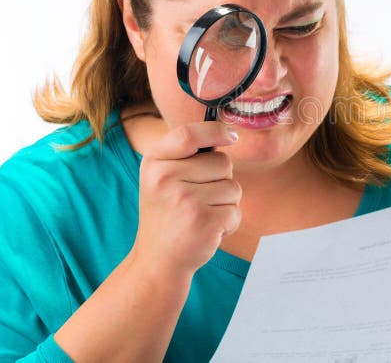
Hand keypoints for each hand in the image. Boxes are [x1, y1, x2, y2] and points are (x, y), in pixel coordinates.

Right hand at [129, 121, 241, 277]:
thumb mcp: (162, 178)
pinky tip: (207, 231)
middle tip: (198, 200)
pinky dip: (229, 223)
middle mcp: (165, 178)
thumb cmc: (168, 214)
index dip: (215, 130)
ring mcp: (184, 200)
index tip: (231, 136)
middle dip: (221, 180)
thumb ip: (187, 155)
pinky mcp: (203, 221)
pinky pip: (235, 211)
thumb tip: (229, 134)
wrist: (158, 260)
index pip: (188, 134)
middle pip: (223, 162)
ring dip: (226, 203)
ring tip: (201, 216)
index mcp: (154, 162)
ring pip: (232, 187)